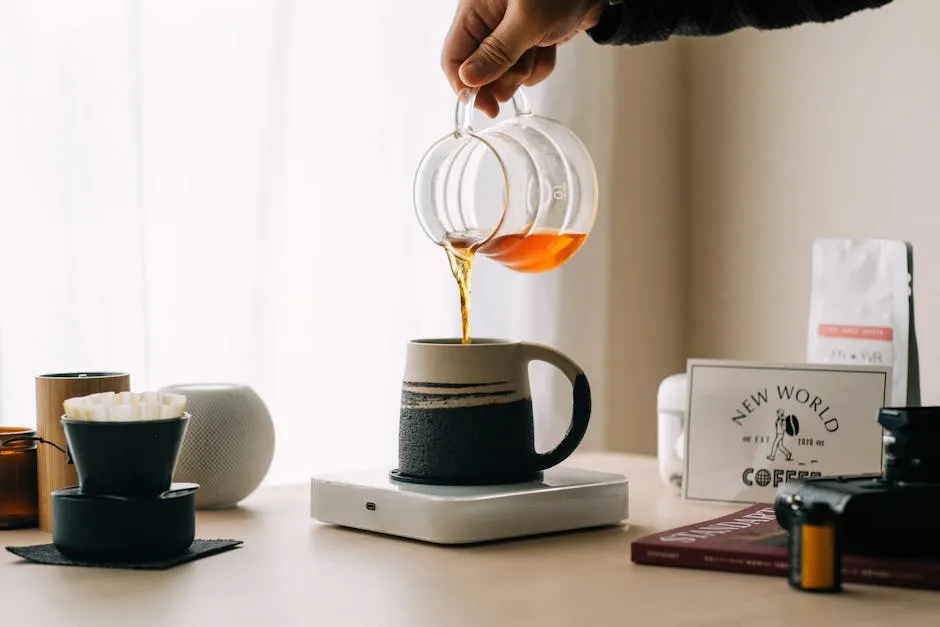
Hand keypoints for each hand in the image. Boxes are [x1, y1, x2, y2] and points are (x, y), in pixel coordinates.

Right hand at [442, 0, 604, 117]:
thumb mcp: (527, 21)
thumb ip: (497, 52)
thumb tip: (467, 80)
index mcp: (474, 11)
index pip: (454, 58)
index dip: (465, 86)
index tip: (485, 106)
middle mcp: (487, 24)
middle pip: (479, 72)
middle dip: (502, 78)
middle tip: (521, 72)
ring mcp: (508, 34)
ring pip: (506, 74)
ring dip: (526, 71)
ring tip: (540, 49)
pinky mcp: (528, 41)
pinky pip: (526, 69)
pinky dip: (540, 65)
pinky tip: (550, 48)